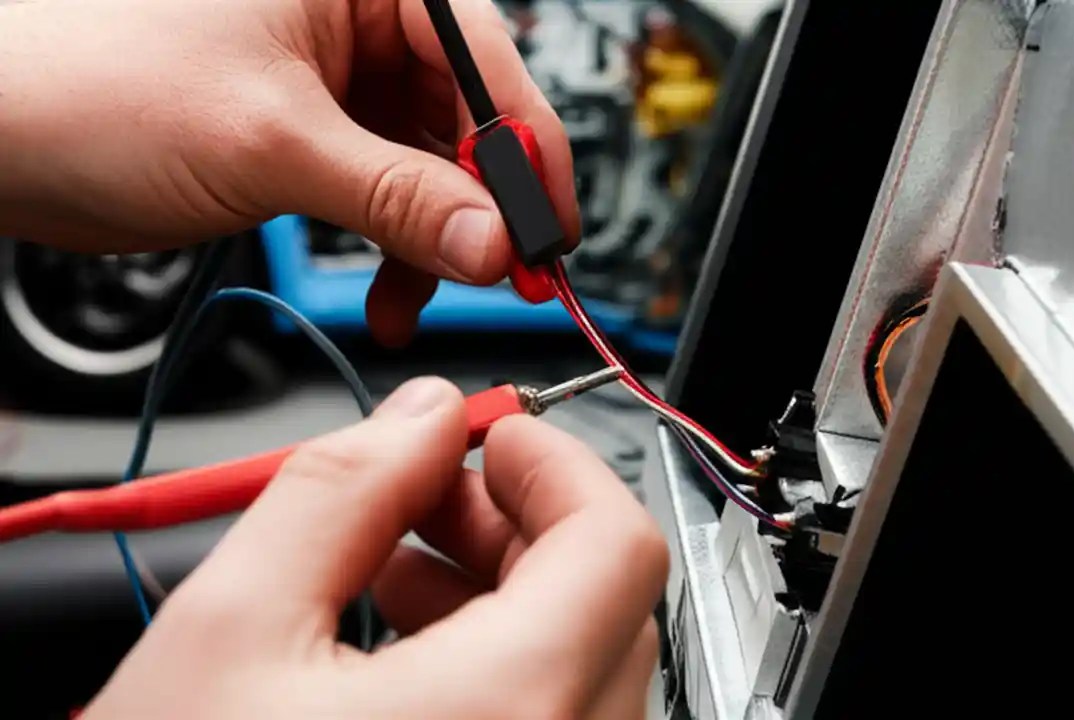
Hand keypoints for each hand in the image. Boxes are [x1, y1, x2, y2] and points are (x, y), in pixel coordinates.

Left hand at [0, 0, 578, 344]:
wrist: (5, 137)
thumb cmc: (96, 83)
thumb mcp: (272, 141)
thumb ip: (397, 195)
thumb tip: (493, 239)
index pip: (486, 61)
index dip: (523, 152)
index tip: (543, 231)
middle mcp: (361, 26)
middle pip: (470, 122)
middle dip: (483, 209)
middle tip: (508, 275)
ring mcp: (343, 87)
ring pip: (436, 173)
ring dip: (439, 247)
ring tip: (423, 296)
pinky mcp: (322, 143)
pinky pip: (393, 202)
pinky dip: (399, 257)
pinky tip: (390, 296)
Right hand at [82, 378, 667, 718]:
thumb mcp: (230, 630)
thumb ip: (340, 492)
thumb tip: (417, 420)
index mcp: (516, 710)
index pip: (616, 543)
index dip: (556, 466)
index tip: (496, 438)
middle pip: (605, 605)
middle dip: (518, 528)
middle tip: (428, 497)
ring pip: (582, 672)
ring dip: (507, 600)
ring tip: (399, 572)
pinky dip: (502, 673)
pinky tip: (410, 661)